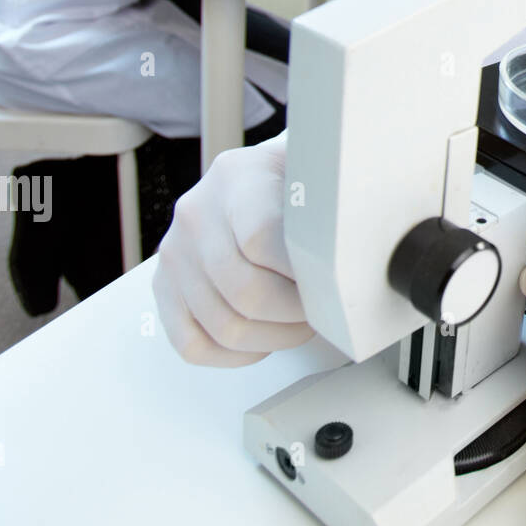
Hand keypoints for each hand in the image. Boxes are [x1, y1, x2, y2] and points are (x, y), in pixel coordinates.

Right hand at [153, 133, 315, 366]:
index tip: (334, 284)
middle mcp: (197, 214)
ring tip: (301, 323)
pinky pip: (194, 344)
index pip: (261, 238)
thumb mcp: (316, 170)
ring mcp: (176, 254)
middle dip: (296, 313)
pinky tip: (264, 340)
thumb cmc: (294, 179)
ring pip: (225, 325)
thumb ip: (333, 202)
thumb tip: (361, 246)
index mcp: (236, 176)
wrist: (260, 176)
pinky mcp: (165, 289)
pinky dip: (236, 355)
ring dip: (275, 338)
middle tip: (323, 311)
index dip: (304, 274)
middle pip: (245, 291)